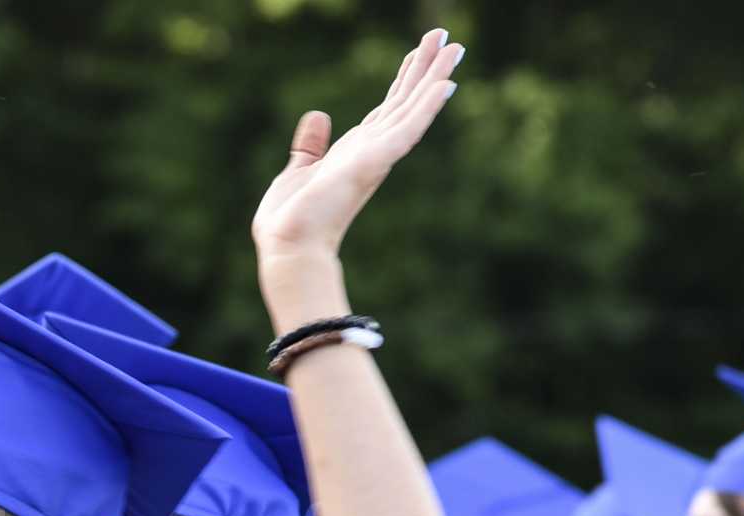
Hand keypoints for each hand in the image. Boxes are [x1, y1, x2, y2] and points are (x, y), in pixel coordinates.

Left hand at [252, 28, 464, 272]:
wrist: (288, 248)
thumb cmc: (292, 221)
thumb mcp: (299, 171)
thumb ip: (311, 145)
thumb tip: (318, 115)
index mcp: (356, 152)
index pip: (387, 108)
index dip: (405, 79)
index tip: (420, 52)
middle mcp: (372, 152)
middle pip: (405, 101)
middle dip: (426, 69)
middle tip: (448, 37)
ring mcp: (376, 157)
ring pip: (412, 109)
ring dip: (434, 79)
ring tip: (455, 48)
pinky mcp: (373, 163)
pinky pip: (406, 131)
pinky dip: (426, 108)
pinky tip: (445, 86)